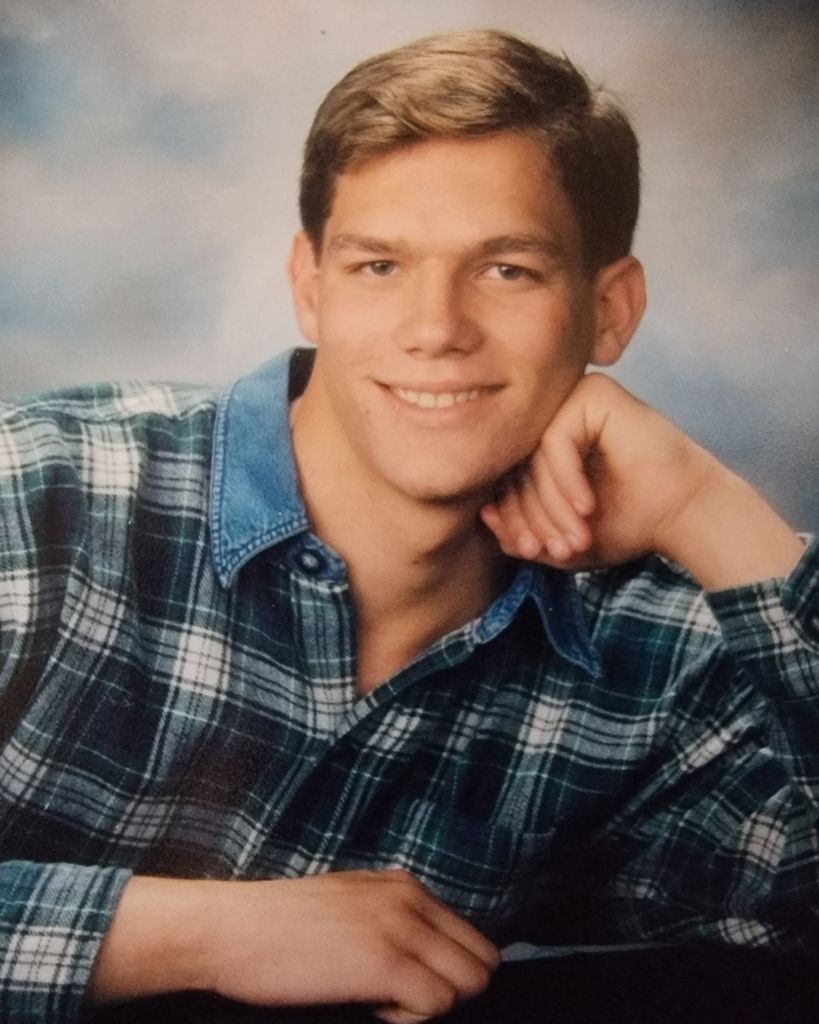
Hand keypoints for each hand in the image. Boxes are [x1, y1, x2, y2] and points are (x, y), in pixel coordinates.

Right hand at [91, 869, 499, 1023]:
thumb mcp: (349, 903)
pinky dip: (413, 1019)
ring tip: (386, 1003)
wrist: (231, 928)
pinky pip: (437, 1004)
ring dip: (434, 1004)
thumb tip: (426, 955)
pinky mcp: (384, 962)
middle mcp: (410, 900)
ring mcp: (399, 929)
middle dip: (451, 991)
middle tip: (403, 1000)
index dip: (450, 973)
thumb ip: (391, 916)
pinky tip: (374, 1009)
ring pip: (468, 983)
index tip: (411, 987)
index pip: (471, 938)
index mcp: (404, 885)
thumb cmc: (280, 926)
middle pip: (480, 963)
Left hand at [479, 373, 802, 587]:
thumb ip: (521, 530)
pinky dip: (568, 481)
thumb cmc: (627, 523)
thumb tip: (484, 514)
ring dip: (551, 507)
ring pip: (532, 458)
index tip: (528, 551)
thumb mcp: (561, 537)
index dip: (511, 518)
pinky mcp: (592, 394)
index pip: (504, 477)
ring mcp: (571, 400)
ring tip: (574, 540)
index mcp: (541, 443)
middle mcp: (552, 415)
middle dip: (531, 517)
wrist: (685, 512)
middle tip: (552, 550)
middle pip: (515, 467)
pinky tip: (588, 507)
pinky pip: (555, 442)